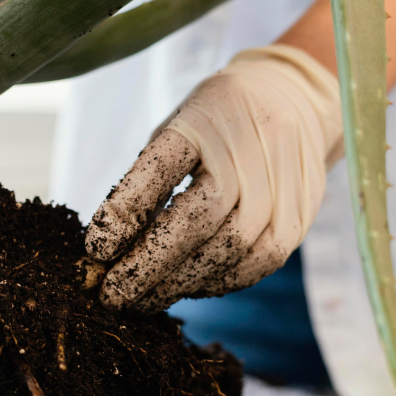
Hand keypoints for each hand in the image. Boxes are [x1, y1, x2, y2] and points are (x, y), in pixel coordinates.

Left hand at [85, 45, 342, 311]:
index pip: (160, 168)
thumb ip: (147, 182)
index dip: (125, 211)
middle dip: (147, 267)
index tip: (96, 249)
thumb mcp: (176, 128)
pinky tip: (188, 287)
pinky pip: (257, 264)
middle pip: (195, 222)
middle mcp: (247, 150)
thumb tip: (110, 253)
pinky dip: (217, 283)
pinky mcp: (300, 214)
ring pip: (227, 252)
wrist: (293, 95)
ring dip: (178, 284)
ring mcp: (281, 184)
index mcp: (204, 118)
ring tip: (143, 299)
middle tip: (112, 295)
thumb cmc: (215, 122)